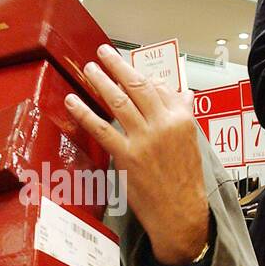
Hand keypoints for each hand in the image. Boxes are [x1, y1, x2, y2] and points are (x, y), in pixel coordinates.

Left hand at [65, 44, 209, 265]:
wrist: (180, 212)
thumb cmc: (186, 180)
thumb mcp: (191, 141)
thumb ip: (184, 114)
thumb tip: (183, 92)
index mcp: (182, 118)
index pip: (158, 87)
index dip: (140, 73)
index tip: (126, 65)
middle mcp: (163, 124)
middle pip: (137, 86)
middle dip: (117, 65)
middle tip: (103, 52)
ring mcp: (144, 140)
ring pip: (119, 101)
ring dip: (101, 81)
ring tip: (89, 69)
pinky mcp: (126, 156)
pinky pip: (101, 128)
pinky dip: (84, 112)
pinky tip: (72, 100)